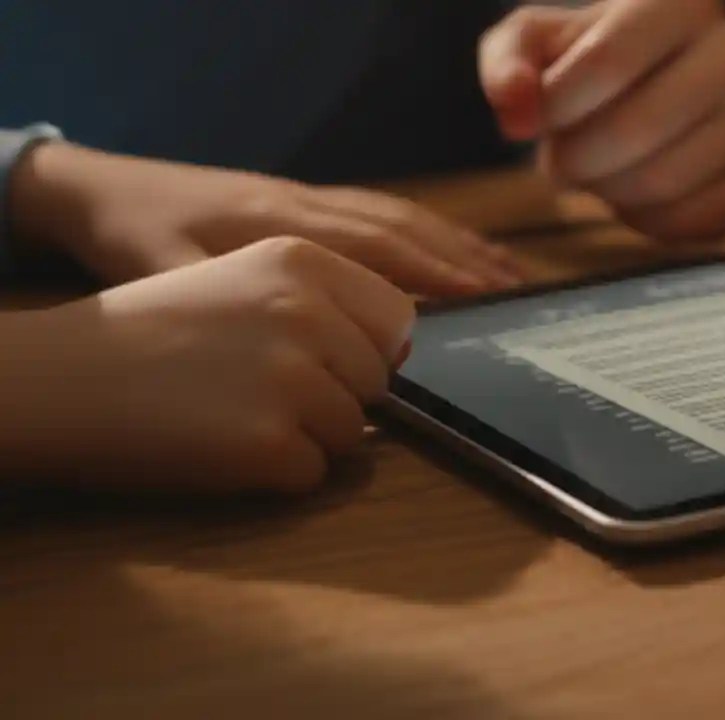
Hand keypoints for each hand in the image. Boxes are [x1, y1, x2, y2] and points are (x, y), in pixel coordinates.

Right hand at [0, 237, 414, 490]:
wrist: (58, 376)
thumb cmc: (149, 332)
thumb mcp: (241, 277)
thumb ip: (325, 301)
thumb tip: (399, 352)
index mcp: (303, 260)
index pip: (396, 318)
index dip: (371, 350)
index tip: (332, 363)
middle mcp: (308, 311)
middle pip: (378, 381)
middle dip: (337, 398)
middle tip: (259, 392)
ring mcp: (292, 377)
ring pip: (352, 433)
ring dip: (306, 439)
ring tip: (233, 415)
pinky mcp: (270, 441)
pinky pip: (313, 474)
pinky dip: (276, 475)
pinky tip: (221, 446)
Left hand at [9, 143, 522, 294]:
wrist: (106, 188)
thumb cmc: (136, 238)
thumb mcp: (170, 277)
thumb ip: (236, 304)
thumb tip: (303, 348)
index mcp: (283, 226)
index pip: (376, 248)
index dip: (434, 273)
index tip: (484, 298)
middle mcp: (309, 205)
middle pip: (403, 229)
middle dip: (465, 260)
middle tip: (518, 291)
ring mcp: (312, 198)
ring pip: (400, 215)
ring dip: (456, 242)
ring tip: (507, 270)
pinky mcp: (307, 200)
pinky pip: (383, 209)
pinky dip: (427, 229)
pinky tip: (451, 246)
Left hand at [480, 0, 724, 241]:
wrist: (655, 92)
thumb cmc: (586, 63)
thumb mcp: (534, 45)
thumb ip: (507, 63)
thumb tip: (516, 105)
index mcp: (683, 1)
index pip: (607, 62)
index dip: (555, 108)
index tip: (536, 123)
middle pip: (638, 129)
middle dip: (579, 159)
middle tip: (562, 161)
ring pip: (666, 181)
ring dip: (610, 192)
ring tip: (599, 173)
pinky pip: (696, 222)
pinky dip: (649, 224)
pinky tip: (635, 198)